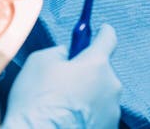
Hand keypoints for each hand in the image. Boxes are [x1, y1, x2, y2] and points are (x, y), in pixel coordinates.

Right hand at [1, 23, 121, 127]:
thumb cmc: (38, 101)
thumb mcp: (40, 61)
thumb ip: (59, 52)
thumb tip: (66, 55)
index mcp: (97, 63)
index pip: (108, 38)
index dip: (103, 32)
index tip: (102, 30)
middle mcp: (111, 85)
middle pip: (102, 69)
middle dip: (87, 71)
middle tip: (64, 81)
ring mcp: (112, 110)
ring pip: (101, 93)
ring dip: (87, 94)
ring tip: (63, 104)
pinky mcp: (109, 128)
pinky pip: (99, 113)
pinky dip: (87, 113)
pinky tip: (68, 117)